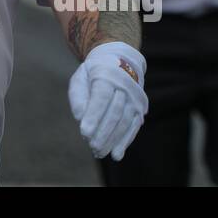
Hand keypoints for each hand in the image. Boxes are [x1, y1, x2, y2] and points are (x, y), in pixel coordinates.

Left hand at [67, 41, 147, 159]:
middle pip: (115, 112)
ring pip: (125, 122)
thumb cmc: (93, 74)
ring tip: (100, 153)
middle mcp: (124, 86)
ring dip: (113, 140)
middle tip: (92, 147)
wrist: (119, 63)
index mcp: (106, 74)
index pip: (101, 97)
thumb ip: (78, 96)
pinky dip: (125, 141)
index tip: (84, 132)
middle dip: (103, 132)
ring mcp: (135, 98)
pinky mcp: (140, 109)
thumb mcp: (80, 78)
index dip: (94, 116)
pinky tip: (116, 154)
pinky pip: (133, 127)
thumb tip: (80, 118)